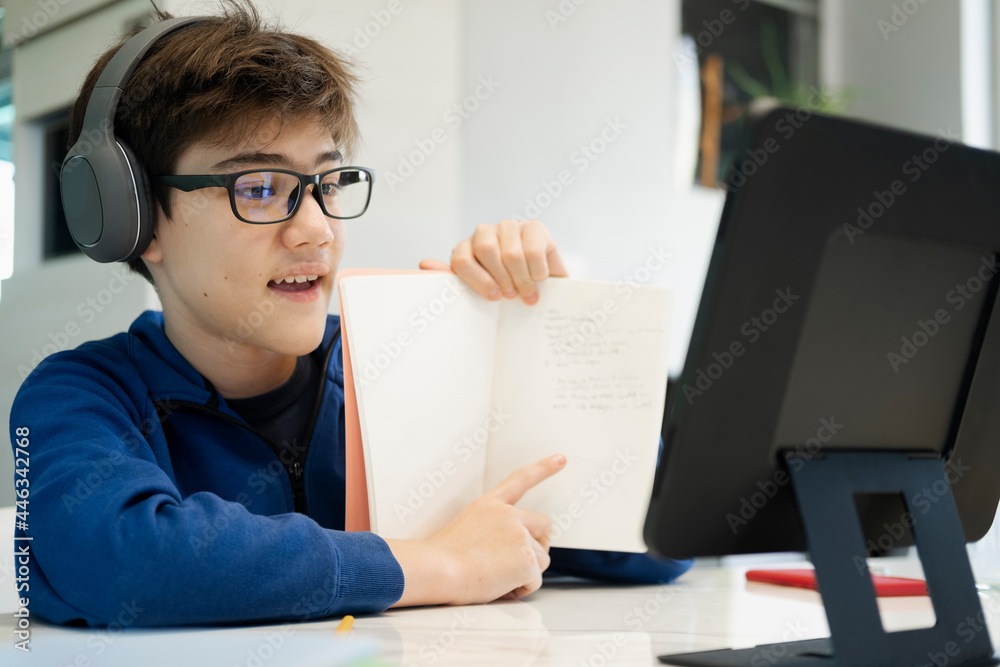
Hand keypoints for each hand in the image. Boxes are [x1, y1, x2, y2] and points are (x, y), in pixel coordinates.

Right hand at [386, 454, 565, 606]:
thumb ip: (491, 531)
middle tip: (522, 562)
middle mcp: (508, 515)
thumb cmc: (441, 559)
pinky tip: (499, 586)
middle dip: (539, 544)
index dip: (543, 468)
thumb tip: (507, 551)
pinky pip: (535, 580)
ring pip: (541, 558)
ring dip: (525, 572)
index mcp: (489, 505)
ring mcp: (519, 534)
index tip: (560, 459)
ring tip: (497, 578)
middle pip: (544, 526)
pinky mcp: (526, 558)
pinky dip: (521, 589)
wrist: (436, 569)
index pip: (520, 479)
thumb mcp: (465, 530)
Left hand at [420, 219, 567, 304]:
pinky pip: (533, 250)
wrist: (544, 292)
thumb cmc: (507, 292)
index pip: (461, 259)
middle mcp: (485, 233)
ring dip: (522, 279)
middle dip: (501, 279)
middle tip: (511, 295)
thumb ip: (453, 280)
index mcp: (466, 249)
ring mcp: (509, 227)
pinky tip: (540, 277)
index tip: (494, 297)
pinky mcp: (534, 227)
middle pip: (486, 250)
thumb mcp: (479, 292)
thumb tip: (424, 265)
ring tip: (528, 292)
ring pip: (511, 254)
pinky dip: (538, 271)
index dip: (478, 281)